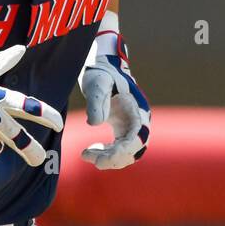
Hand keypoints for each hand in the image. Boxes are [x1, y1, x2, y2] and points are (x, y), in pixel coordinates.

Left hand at [78, 12, 150, 169]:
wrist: (101, 65)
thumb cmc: (100, 72)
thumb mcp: (96, 83)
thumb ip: (96, 101)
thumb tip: (94, 124)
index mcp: (139, 109)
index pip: (138, 137)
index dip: (124, 150)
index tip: (106, 158)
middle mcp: (139, 120)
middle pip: (134, 149)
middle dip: (114, 159)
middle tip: (93, 160)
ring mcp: (132, 125)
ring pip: (126, 153)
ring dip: (108, 158)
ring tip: (85, 154)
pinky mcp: (122, 129)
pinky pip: (118, 149)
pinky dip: (106, 154)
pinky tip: (89, 151)